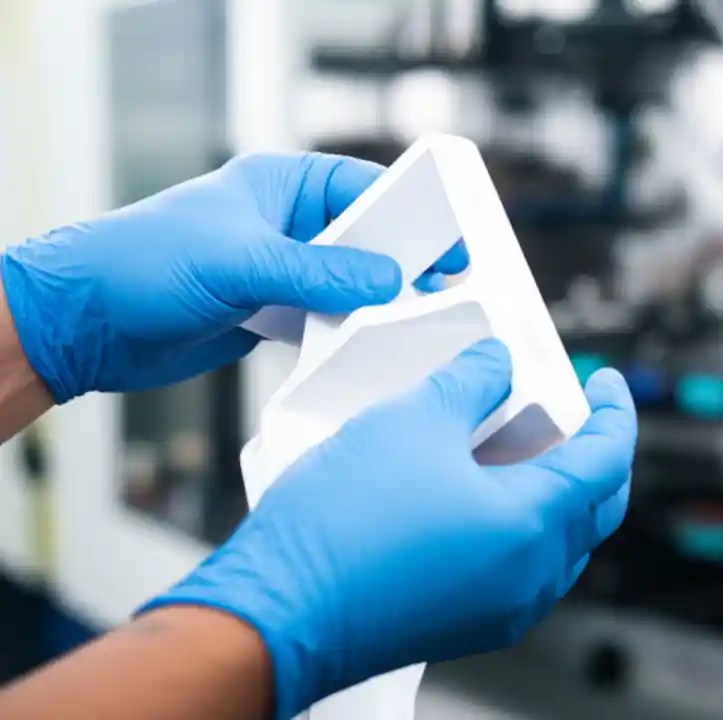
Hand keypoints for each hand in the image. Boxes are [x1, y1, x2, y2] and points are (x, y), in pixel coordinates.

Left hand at [0, 152, 467, 401]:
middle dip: (400, 264)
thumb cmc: (142, 263)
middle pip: (363, 239)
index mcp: (279, 184)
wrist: (83, 325)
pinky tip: (369, 350)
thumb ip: (318, 273)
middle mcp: (283, 223)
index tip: (448, 241)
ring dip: (375, 305)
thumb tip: (387, 284)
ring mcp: (277, 270)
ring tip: (415, 323)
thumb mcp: (240, 261)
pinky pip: (324, 320)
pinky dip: (346, 335)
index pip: (361, 187)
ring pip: (347, 284)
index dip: (408, 213)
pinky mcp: (267, 314)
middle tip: (442, 288)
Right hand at [141, 340, 635, 718]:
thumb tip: (497, 362)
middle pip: (597, 507)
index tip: (607, 384)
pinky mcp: (468, 624)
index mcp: (532, 524)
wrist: (280, 612)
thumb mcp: (412, 419)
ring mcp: (502, 608)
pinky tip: (484, 494)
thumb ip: (471, 381)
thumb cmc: (340, 525)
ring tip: (526, 448)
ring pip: (561, 542)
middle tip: (574, 415)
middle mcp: (530, 576)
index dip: (616, 413)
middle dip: (596, 456)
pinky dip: (524, 526)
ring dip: (559, 493)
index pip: (608, 462)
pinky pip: (523, 569)